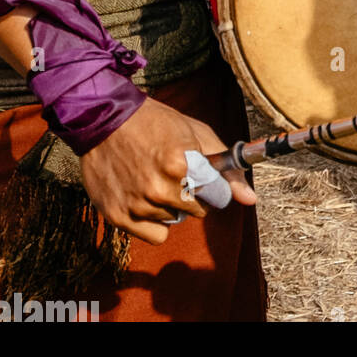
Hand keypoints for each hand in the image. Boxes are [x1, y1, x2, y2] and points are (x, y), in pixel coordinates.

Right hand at [79, 96, 255, 245]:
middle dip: (193, 195)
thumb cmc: (155, 123)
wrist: (105, 121)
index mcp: (183, 163)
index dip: (215, 186)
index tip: (208, 179)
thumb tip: (251, 200)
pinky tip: (143, 197)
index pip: (218, 195)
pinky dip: (153, 222)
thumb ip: (226, 167)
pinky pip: (155, 235)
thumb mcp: (196, 133)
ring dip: (170, 205)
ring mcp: (138, 204)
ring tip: (154, 179)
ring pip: (175, 221)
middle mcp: (160, 188)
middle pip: (198, 211)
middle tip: (176, 174)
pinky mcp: (118, 216)